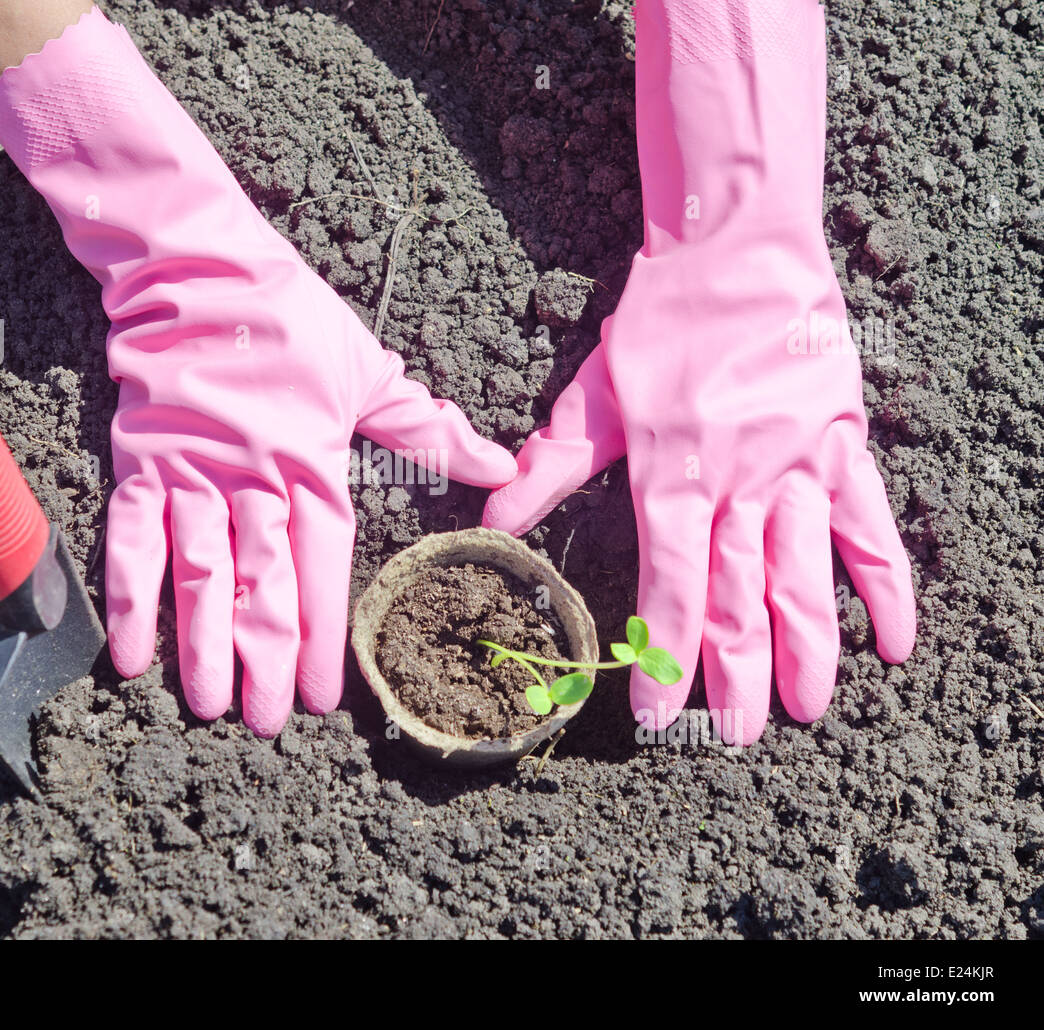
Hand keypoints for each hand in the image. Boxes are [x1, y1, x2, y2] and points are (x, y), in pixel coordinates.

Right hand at [0, 7, 515, 734]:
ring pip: (202, 572)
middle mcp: (255, 476)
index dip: (323, 632)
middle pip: (262, 583)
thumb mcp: (368, 370)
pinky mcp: (140, 460)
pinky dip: (131, 595)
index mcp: (315, 461)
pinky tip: (131, 656)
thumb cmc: (289, 318)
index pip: (323, 565)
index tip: (326, 693)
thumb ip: (427, 429)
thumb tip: (500, 468)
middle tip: (267, 724)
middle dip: (266, 658)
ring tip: (209, 706)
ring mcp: (193, 472)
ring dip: (203, 643)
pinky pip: (131, 537)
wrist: (196, 267)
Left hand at [484, 0, 914, 743]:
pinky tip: (893, 641)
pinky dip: (885, 585)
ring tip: (809, 710)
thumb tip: (492, 521)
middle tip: (738, 736)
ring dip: (810, 648)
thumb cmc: (660, 321)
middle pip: (740, 595)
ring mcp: (799, 466)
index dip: (665, 653)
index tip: (660, 711)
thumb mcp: (593, 393)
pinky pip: (869, 525)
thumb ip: (548, 466)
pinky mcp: (840, 446)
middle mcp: (741, 480)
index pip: (671, 583)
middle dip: (737, 673)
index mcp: (674, 471)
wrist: (738, 248)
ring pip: (807, 574)